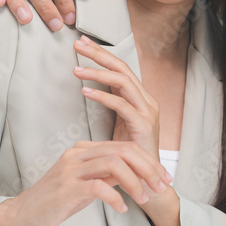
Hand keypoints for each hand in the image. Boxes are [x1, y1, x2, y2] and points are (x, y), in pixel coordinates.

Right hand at [4, 140, 171, 225]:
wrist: (22, 215)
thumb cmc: (57, 201)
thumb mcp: (87, 184)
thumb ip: (108, 175)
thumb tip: (135, 174)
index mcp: (84, 150)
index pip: (125, 147)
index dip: (149, 161)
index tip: (164, 178)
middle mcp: (78, 155)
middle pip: (124, 150)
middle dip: (148, 168)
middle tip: (161, 187)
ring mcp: (71, 170)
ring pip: (114, 164)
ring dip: (135, 182)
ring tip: (144, 199)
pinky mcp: (66, 188)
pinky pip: (98, 186)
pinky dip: (115, 197)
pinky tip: (122, 209)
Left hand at [72, 36, 161, 160]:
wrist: (148, 182)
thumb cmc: (130, 155)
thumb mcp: (121, 125)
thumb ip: (113, 105)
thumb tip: (94, 86)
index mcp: (141, 99)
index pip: (121, 69)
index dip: (102, 54)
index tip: (83, 43)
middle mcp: (147, 101)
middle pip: (123, 69)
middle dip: (99, 54)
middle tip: (78, 44)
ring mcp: (147, 112)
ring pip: (123, 82)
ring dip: (98, 73)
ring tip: (76, 69)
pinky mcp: (143, 125)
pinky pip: (121, 105)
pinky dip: (103, 96)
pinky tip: (85, 91)